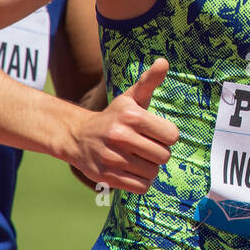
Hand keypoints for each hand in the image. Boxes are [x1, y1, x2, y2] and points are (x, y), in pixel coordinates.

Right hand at [66, 58, 178, 193]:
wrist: (77, 136)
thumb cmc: (113, 117)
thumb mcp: (130, 98)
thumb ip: (149, 81)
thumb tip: (164, 61)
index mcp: (131, 116)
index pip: (172, 136)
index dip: (167, 136)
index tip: (155, 133)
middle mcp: (120, 136)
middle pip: (164, 156)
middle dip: (158, 153)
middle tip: (145, 147)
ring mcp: (112, 158)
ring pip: (153, 173)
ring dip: (149, 168)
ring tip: (137, 158)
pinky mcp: (106, 176)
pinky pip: (141, 187)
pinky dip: (141, 182)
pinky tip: (132, 171)